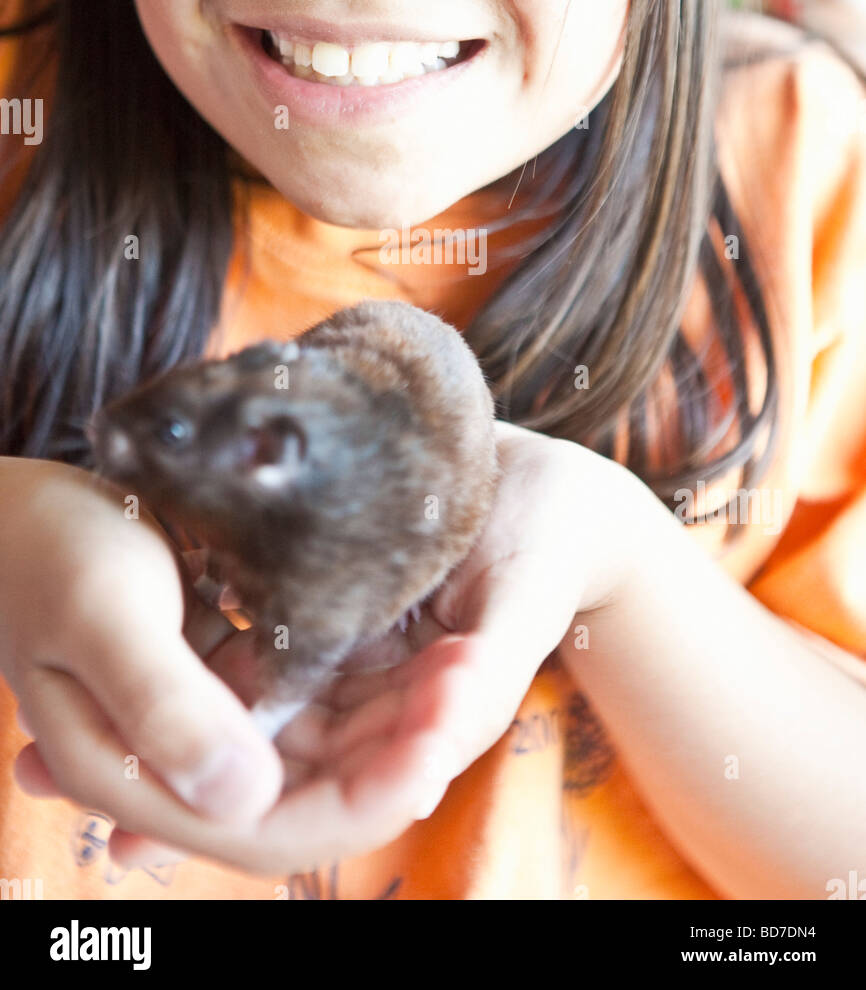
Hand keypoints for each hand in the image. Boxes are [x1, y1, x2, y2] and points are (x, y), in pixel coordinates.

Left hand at [16, 422, 643, 876]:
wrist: (551, 484)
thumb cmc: (555, 542)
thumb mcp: (525, 602)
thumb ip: (486, 676)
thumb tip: (429, 752)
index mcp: (420, 724)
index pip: (326, 799)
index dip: (241, 806)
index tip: (163, 785)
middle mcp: (369, 705)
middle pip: (257, 767)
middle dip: (166, 782)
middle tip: (57, 769)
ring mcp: (342, 660)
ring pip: (239, 716)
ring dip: (155, 733)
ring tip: (45, 742)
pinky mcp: (323, 612)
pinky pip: (247, 651)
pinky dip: (183, 665)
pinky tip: (113, 655)